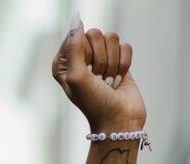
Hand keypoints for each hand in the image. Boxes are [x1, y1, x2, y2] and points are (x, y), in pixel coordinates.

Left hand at [52, 18, 144, 132]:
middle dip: (100, 59)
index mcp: (63, 61)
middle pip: (96, 33)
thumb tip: (76, 17)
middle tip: (98, 79)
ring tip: (108, 81)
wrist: (119, 120)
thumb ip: (74, 45)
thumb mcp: (76, 75)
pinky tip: (118, 80)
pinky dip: (124, 64)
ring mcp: (100, 58)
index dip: (86, 54)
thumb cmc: (94, 103)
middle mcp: (80, 57)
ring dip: (112, 63)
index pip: (77, 35)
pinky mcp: (118, 60)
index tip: (86, 73)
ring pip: (112, 38)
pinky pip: (125, 46)